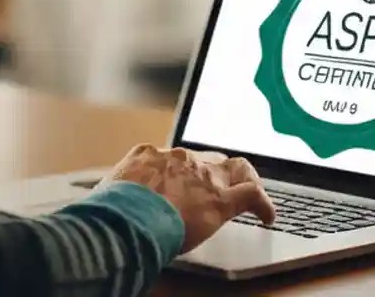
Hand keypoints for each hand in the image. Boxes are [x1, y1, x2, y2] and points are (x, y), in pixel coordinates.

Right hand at [98, 144, 275, 253]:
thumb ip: (116, 193)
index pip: (174, 157)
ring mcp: (202, 176)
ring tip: (250, 198)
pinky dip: (264, 204)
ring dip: (244, 181)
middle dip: (214, 173)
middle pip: (207, 159)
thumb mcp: (106, 193)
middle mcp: (178, 158)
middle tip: (217, 190)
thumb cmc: (110, 212)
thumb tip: (108, 204)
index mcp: (149, 155)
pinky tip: (268, 216)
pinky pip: (253, 194)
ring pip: (236, 168)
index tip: (185, 182)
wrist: (124, 219)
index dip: (184, 171)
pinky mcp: (221, 200)